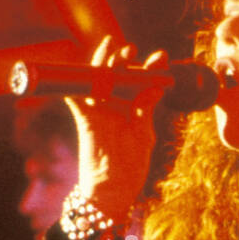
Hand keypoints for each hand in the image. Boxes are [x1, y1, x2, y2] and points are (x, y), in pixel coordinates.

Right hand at [63, 38, 172, 224]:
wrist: (113, 190)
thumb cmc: (130, 166)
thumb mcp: (143, 136)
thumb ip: (145, 111)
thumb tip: (155, 87)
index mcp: (133, 108)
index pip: (140, 82)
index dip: (150, 68)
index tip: (161, 57)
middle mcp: (115, 107)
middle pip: (117, 76)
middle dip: (124, 60)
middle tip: (132, 48)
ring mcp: (99, 113)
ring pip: (98, 82)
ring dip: (104, 64)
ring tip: (114, 49)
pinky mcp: (86, 122)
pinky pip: (77, 101)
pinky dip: (76, 87)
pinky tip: (84, 72)